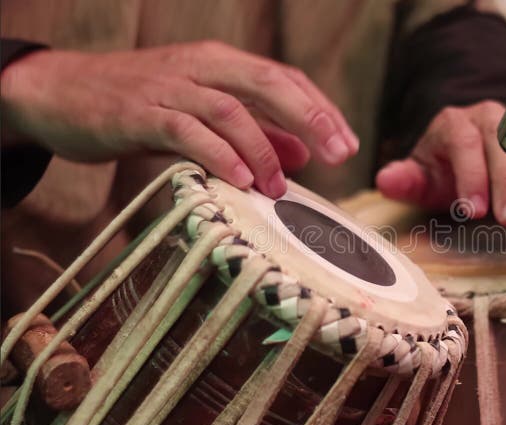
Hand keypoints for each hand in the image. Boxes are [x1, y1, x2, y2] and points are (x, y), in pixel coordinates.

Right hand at [0, 41, 358, 197]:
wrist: (63, 91)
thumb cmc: (141, 104)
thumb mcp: (204, 114)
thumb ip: (255, 131)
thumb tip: (302, 154)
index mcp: (221, 62)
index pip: (284, 78)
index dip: (321, 109)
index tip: (348, 144)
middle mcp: (201, 66)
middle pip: (268, 83)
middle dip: (310, 118)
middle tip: (338, 156)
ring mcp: (169, 87)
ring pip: (229, 108)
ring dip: (262, 148)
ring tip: (280, 186)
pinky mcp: (139, 112)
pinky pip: (186, 130)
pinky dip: (217, 154)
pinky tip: (240, 178)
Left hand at [375, 101, 505, 225]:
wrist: (466, 144)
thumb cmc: (443, 167)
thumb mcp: (420, 174)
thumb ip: (404, 179)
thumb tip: (385, 180)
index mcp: (456, 124)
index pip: (466, 146)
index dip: (471, 178)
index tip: (472, 210)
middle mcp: (491, 118)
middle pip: (504, 147)